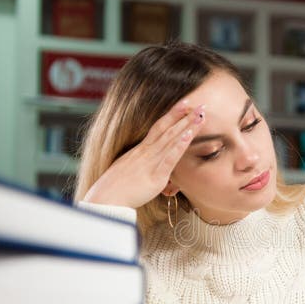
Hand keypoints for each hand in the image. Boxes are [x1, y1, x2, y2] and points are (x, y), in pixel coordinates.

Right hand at [82, 100, 204, 208]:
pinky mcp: (155, 176)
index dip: (172, 115)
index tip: (185, 104)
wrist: (104, 198)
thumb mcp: (127, 169)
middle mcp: (146, 152)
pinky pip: (169, 158)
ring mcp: (151, 162)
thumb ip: (140, 165)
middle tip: (200, 105)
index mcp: (140, 150)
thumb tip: (146, 165)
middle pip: (168, 129)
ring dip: (187, 127)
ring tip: (200, 115)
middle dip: (185, 117)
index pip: (159, 128)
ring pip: (171, 140)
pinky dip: (179, 146)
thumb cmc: (113, 187)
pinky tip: (188, 136)